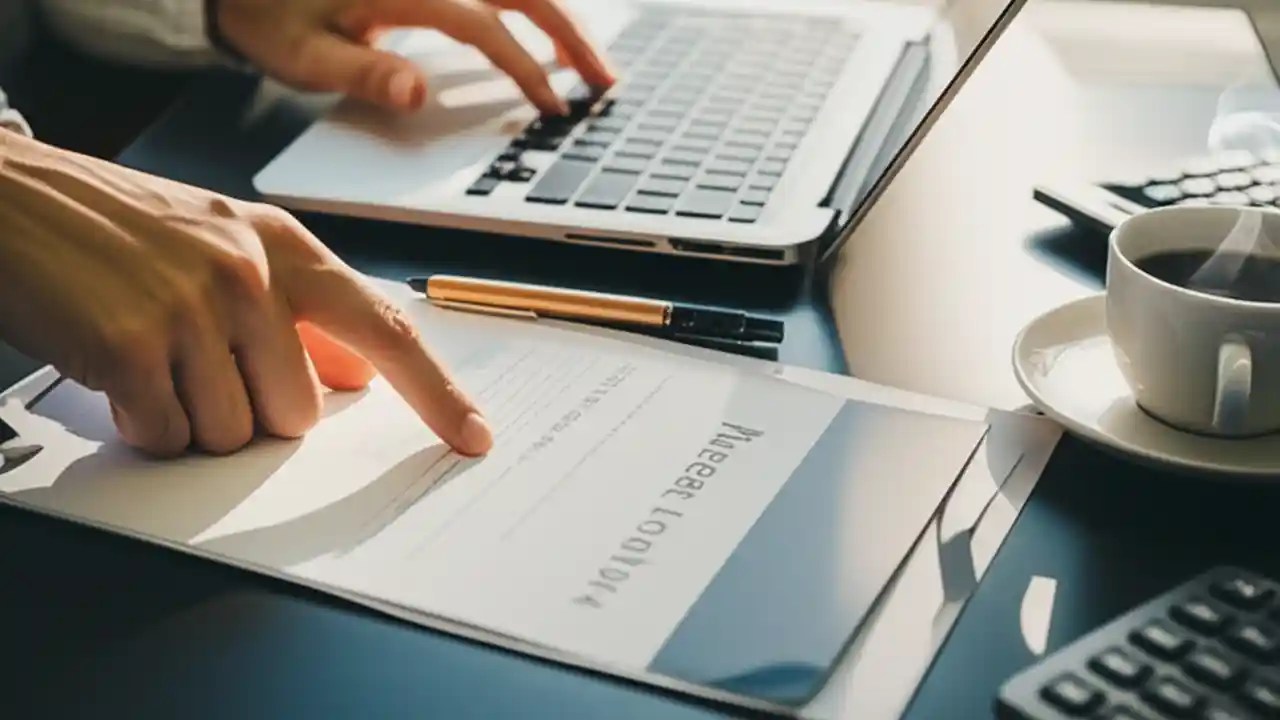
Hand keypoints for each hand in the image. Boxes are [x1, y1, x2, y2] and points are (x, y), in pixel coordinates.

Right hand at [0, 130, 492, 457]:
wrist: (11, 198)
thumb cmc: (122, 228)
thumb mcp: (226, 248)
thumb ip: (300, 312)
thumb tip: (357, 378)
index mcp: (282, 246)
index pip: (385, 328)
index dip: (436, 390)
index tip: (472, 435)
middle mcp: (248, 272)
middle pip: (301, 412)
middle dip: (253, 410)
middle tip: (200, 364)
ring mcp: (191, 307)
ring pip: (234, 434)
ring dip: (193, 419)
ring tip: (154, 358)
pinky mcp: (131, 346)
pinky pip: (169, 436)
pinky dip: (144, 424)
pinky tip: (121, 373)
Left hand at [213, 0, 615, 114]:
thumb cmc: (271, 17)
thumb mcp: (303, 54)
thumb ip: (364, 71)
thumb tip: (419, 92)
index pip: (484, 26)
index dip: (525, 67)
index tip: (553, 107)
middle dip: (569, 33)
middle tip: (603, 79)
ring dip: (558, 14)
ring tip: (587, 57)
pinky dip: (528, 4)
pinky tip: (547, 22)